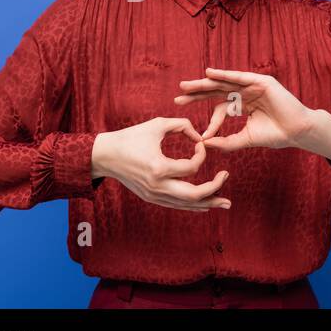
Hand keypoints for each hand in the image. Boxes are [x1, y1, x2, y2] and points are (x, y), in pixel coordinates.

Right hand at [90, 117, 230, 211]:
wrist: (104, 156)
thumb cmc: (130, 137)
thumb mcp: (157, 125)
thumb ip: (182, 125)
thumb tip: (201, 136)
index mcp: (158, 168)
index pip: (191, 168)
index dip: (201, 155)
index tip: (200, 144)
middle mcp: (157, 186)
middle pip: (194, 195)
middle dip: (215, 189)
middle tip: (226, 176)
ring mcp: (154, 195)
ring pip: (186, 205)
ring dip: (208, 203)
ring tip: (225, 203)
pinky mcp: (151, 198)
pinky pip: (177, 206)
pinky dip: (192, 205)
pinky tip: (206, 206)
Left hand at [176, 68, 330, 167]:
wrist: (297, 132)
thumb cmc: (276, 135)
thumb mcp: (246, 139)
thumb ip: (226, 141)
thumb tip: (204, 143)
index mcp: (243, 105)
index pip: (220, 108)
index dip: (209, 120)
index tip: (200, 135)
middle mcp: (246, 93)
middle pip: (217, 92)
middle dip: (197, 95)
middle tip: (178, 98)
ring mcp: (253, 86)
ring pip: (224, 83)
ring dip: (204, 84)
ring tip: (186, 86)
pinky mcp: (261, 81)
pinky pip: (239, 77)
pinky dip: (224, 75)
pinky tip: (209, 74)